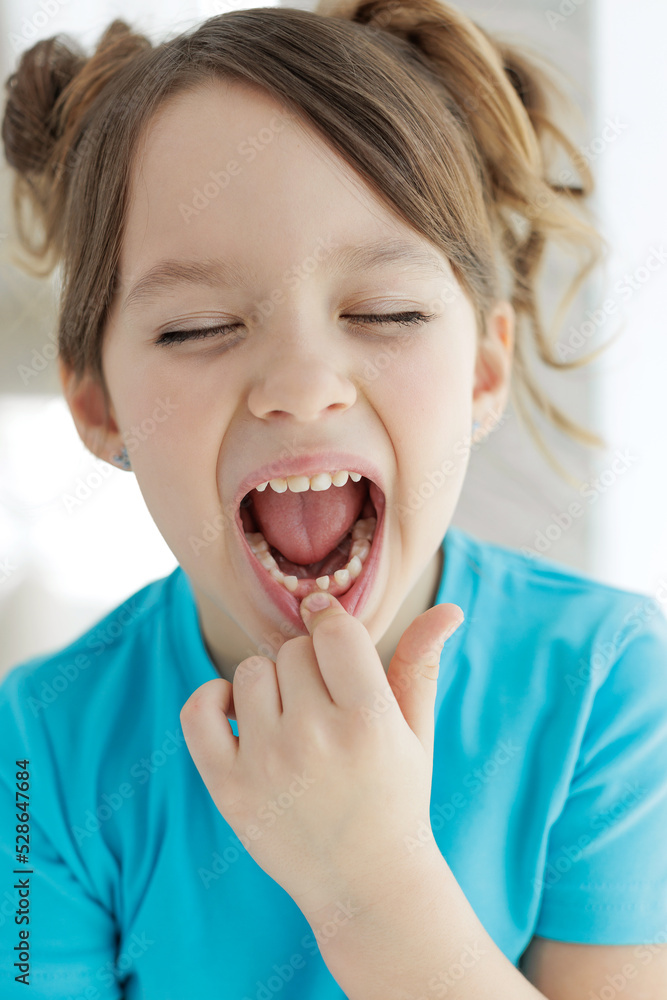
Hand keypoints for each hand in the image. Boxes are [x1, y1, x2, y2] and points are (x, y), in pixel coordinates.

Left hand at [180, 590, 463, 921]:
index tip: (331, 631)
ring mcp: (267, 763)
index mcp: (370, 721)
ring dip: (268, 685)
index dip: (331, 623)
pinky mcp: (228, 788)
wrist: (365, 886)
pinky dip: (214, 700)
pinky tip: (241, 716)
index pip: (335, 630)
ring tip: (291, 718)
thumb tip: (449, 606)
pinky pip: (200, 710)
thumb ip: (422, 664)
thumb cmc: (396, 798)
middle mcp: (315, 738)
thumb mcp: (417, 732)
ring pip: (250, 672)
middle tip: (325, 704)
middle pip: (292, 651)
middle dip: (308, 666)